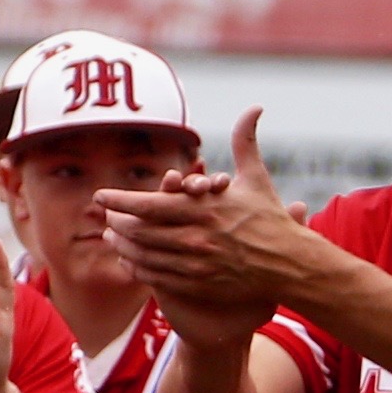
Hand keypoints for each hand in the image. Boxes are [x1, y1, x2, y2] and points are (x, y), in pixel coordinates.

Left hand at [98, 111, 311, 316]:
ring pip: (145, 255)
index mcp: (205, 209)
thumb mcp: (257, 179)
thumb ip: (245, 143)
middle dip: (116, 224)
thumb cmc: (271, 219)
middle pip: (140, 231)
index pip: (149, 205)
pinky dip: (139, 268)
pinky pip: (158, 277)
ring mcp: (197, 263)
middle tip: (104, 217)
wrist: (291, 265)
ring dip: (123, 246)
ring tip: (109, 237)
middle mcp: (197, 236)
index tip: (100, 197)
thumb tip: (254, 108)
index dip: (120, 201)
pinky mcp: (199, 284)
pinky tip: (129, 260)